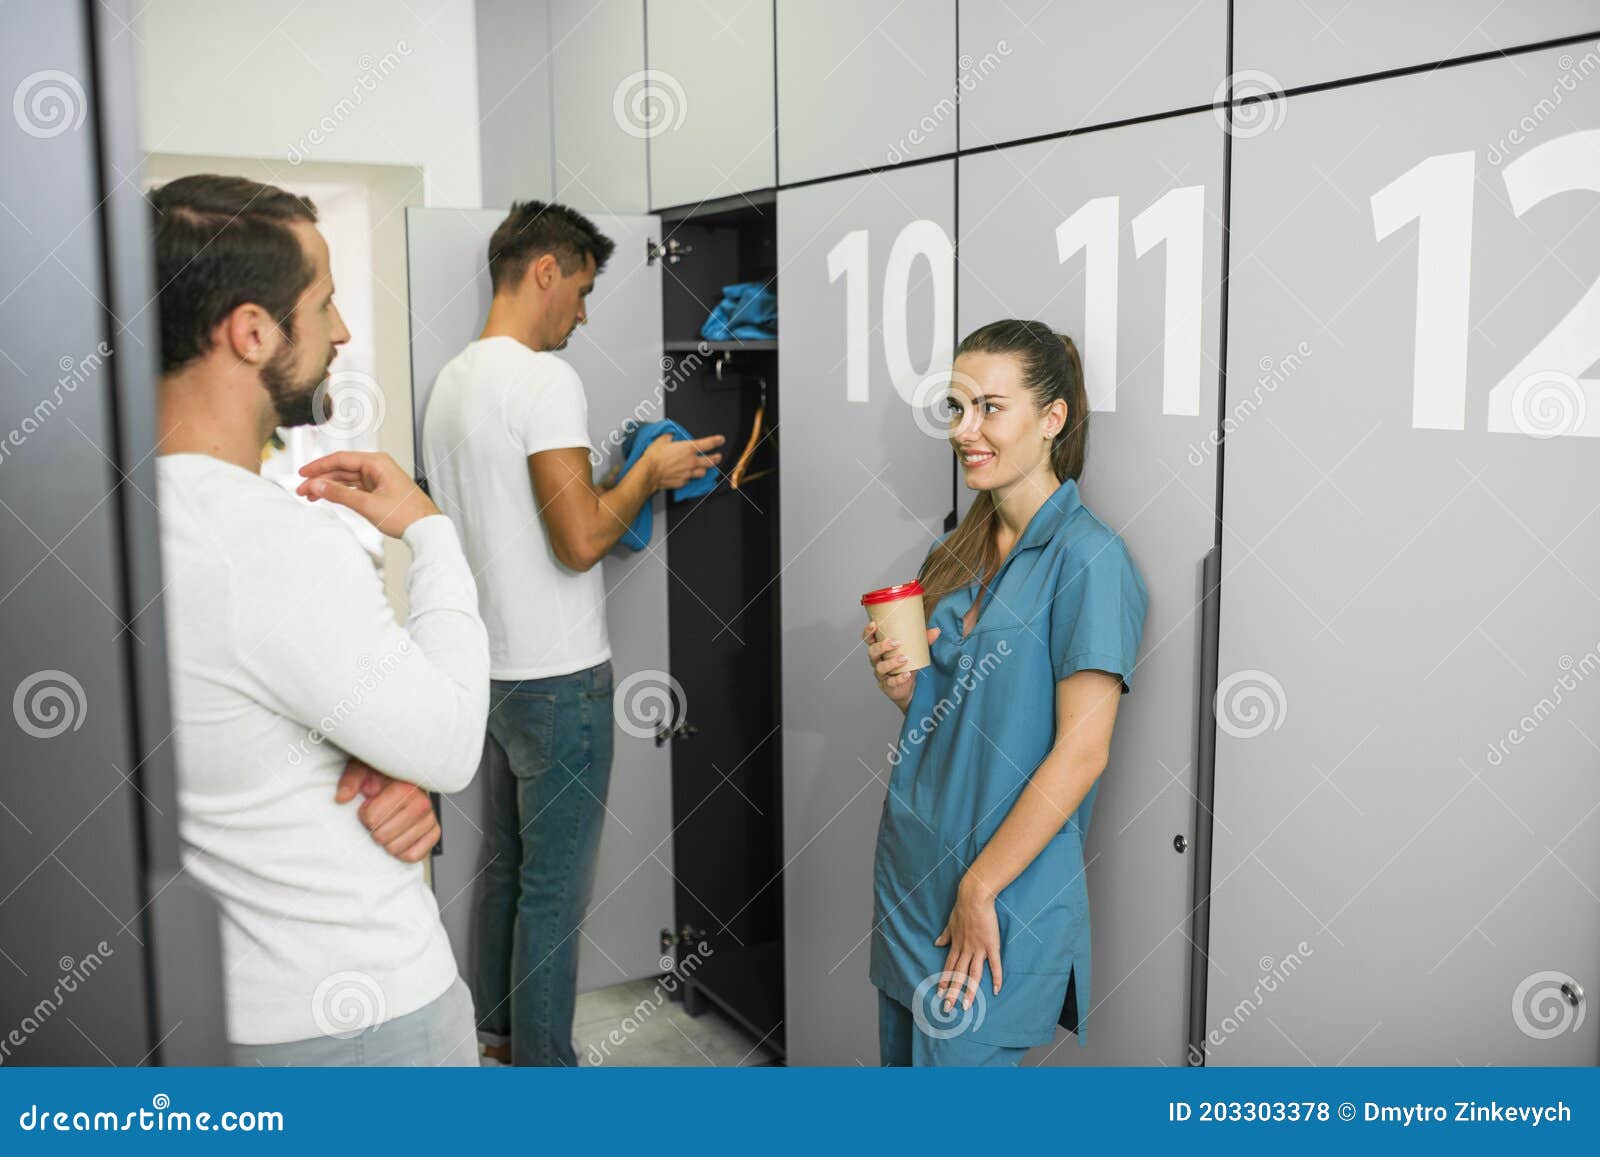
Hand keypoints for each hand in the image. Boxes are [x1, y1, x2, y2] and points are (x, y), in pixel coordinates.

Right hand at [297, 451, 439, 537]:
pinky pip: (355, 487)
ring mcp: (379, 477)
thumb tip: (317, 485)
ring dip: (329, 486)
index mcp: (377, 463)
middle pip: (342, 468)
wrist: (426, 528)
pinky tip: (327, 496)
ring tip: (310, 496)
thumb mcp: (367, 505)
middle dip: (321, 478)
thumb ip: (340, 494)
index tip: (302, 474)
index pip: (340, 459)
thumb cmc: (405, 515)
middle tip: (301, 490)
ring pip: (347, 478)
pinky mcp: (379, 489)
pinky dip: (341, 492)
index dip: (318, 466)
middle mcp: (378, 466)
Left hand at [334, 756, 440, 862]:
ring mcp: (430, 820)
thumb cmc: (380, 776)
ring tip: (389, 824)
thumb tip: (342, 797)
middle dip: (374, 829)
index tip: (370, 804)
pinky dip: (401, 851)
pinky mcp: (434, 834)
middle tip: (380, 816)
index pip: (372, 818)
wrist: (400, 779)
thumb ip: (351, 781)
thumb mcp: (362, 770)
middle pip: (381, 836)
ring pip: (395, 849)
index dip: (364, 814)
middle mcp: (423, 804)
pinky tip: (398, 837)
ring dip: (386, 841)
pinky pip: (412, 856)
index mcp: (406, 788)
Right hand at [642, 433, 723, 490]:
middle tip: (718, 456)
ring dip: (704, 469)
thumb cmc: (654, 457)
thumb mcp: (661, 440)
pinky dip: (690, 477)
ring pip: (703, 472)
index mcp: (688, 448)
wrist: (649, 473)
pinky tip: (688, 475)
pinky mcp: (683, 482)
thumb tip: (670, 436)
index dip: (717, 441)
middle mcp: (691, 461)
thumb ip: (669, 437)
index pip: (708, 443)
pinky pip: (690, 480)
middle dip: (716, 458)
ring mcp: (688, 473)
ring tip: (704, 467)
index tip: (721, 440)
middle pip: (711, 461)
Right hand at [863, 620, 939, 710]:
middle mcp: (877, 660)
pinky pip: (890, 682)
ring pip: (880, 667)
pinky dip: (899, 678)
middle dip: (882, 646)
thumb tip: (936, 630)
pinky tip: (906, 674)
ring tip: (904, 658)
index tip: (874, 624)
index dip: (868, 632)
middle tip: (896, 642)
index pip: (869, 639)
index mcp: (880, 649)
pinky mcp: (887, 685)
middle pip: (872, 652)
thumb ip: (924, 640)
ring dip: (891, 662)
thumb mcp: (914, 651)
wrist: (908, 687)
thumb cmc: (906, 664)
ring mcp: (881, 674)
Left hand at [933, 877, 1002, 1012]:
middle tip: (947, 1008)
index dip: (944, 980)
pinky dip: (996, 977)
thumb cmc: (962, 909)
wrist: (974, 897)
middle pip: (958, 975)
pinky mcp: (991, 945)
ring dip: (969, 991)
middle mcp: (965, 950)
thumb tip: (936, 944)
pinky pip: (994, 964)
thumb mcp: (950, 923)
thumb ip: (945, 936)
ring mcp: (978, 949)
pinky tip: (996, 990)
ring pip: (973, 974)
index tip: (940, 993)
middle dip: (952, 992)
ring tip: (966, 1006)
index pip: (949, 967)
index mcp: (956, 945)